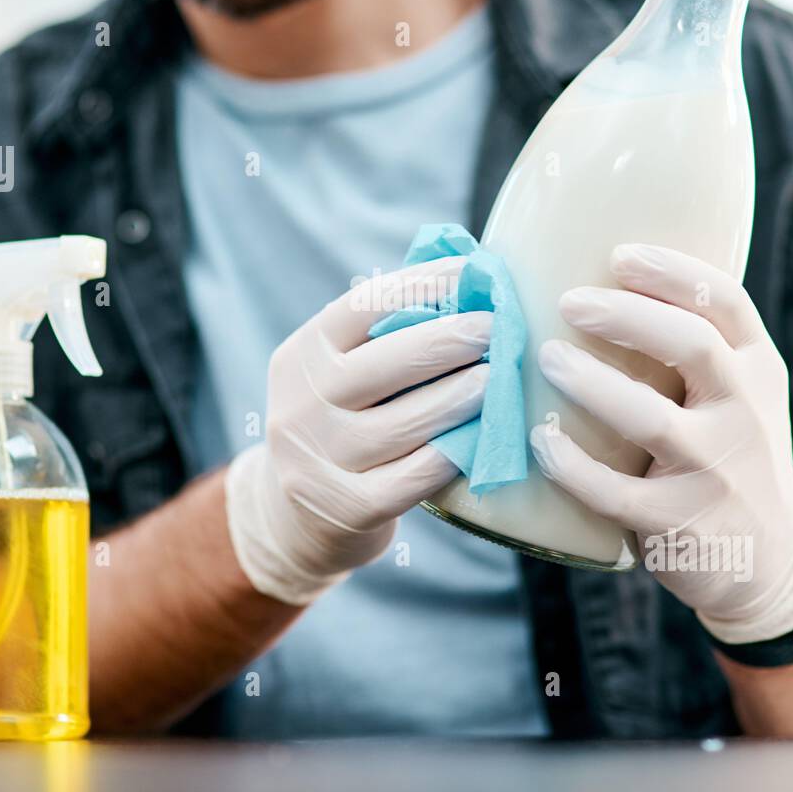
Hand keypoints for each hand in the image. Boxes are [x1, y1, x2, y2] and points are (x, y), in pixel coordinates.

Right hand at [225, 256, 490, 605]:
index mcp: (301, 357)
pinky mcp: (349, 509)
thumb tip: (470, 283)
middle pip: (384, 364)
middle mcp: (301, 406)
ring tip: (497, 378)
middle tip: (496, 328)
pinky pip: (414, 476)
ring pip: (404, 423)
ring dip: (459, 396)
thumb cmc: (343, 426)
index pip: (362, 306)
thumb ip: (385, 337)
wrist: (296, 519)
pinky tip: (482, 434)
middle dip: (448, 340)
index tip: (475, 272)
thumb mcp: (339, 375)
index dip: (423, 284)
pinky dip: (453, 451)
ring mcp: (321, 461)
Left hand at [528, 243, 792, 643]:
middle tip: (568, 300)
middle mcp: (745, 414)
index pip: (726, 303)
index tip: (620, 254)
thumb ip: (699, 347)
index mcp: (757, 370)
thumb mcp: (739, 394)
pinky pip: (614, 492)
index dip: (673, 272)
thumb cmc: (730, 454)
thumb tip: (606, 279)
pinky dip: (571, 464)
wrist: (770, 558)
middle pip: (692, 346)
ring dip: (592, 384)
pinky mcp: (678, 523)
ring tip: (547, 357)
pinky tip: (541, 438)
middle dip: (626, 316)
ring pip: (652, 419)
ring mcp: (715, 471)